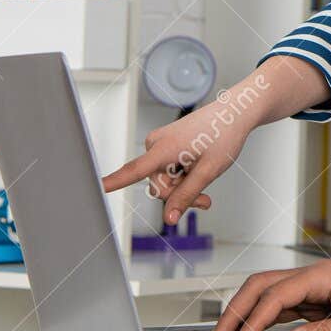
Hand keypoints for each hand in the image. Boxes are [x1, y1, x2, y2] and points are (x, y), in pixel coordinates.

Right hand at [101, 96, 254, 223]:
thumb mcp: (209, 171)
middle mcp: (155, 144)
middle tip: (205, 199)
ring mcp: (158, 144)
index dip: (114, 182)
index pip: (134, 171)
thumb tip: (168, 218)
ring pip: (163, 181)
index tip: (95, 187)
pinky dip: (182, 176)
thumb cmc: (224, 135)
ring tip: (206, 180)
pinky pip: (167, 171)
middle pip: (157, 186)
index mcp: (164, 148)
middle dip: (179, 194)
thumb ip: (187, 196)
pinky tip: (198, 171)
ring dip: (184, 186)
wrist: (235, 112)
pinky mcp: (164, 145)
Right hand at [208, 262, 330, 330]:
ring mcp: (316, 288)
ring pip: (269, 295)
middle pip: (263, 287)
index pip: (277, 295)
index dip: (253, 320)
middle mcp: (315, 277)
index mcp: (324, 275)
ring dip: (246, 314)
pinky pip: (283, 306)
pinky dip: (263, 318)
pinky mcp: (319, 300)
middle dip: (236, 311)